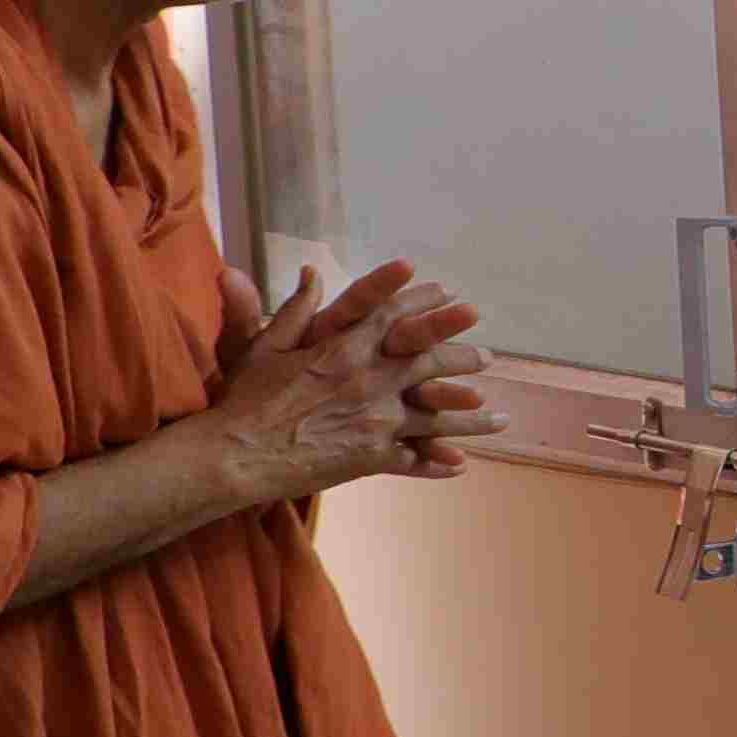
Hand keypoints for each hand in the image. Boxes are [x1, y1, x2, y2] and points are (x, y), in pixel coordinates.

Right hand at [214, 263, 489, 500]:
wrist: (235, 455)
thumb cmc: (246, 399)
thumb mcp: (267, 346)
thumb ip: (296, 310)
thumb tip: (312, 272)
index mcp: (346, 348)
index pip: (396, 315)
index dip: (426, 302)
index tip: (451, 294)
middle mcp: (371, 380)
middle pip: (432, 361)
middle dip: (463, 356)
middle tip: (487, 357)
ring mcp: (377, 421)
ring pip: (438, 416)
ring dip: (471, 417)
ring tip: (501, 418)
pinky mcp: (372, 458)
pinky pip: (414, 459)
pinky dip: (437, 462)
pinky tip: (459, 464)